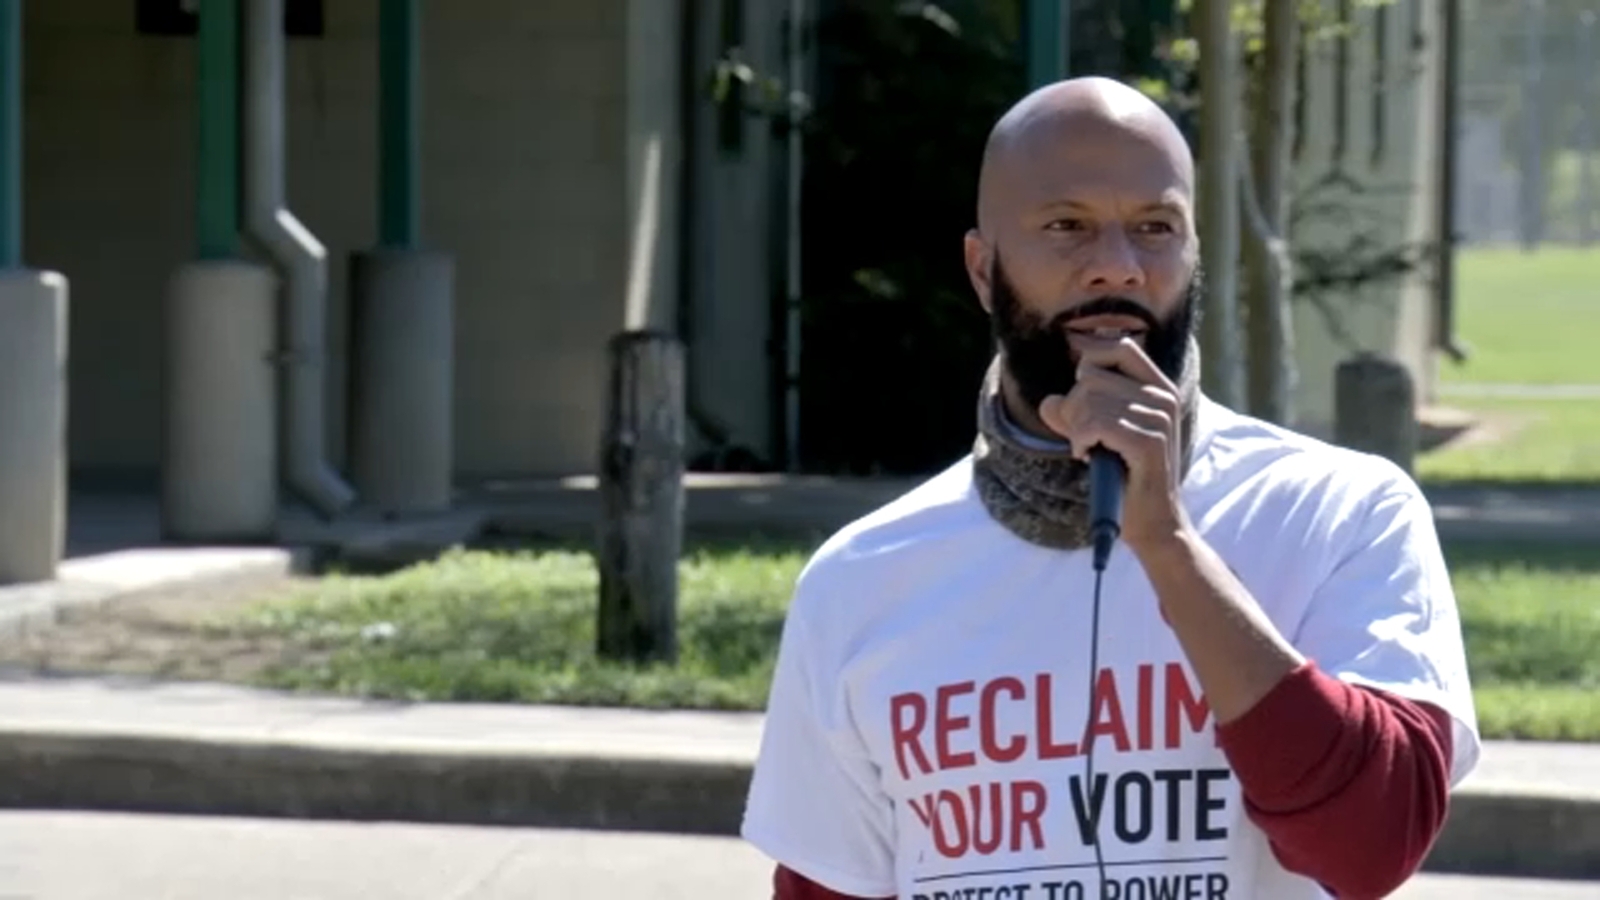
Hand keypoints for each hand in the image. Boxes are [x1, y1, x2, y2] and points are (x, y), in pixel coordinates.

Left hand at [1037, 337, 1189, 551]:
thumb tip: (1049, 401)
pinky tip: (1088, 457)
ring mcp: (1159, 419)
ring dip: (1076, 429)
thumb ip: (1073, 415)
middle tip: (1082, 436)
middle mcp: (1163, 398)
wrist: (1152, 521)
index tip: (1076, 381)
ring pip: (1089, 400)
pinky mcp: (1148, 442)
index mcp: (1158, 389)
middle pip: (1092, 376)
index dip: (1089, 357)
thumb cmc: (1123, 477)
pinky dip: (1080, 441)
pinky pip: (1094, 424)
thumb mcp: (1097, 437)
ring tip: (1089, 449)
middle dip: (1073, 407)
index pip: (1119, 347)